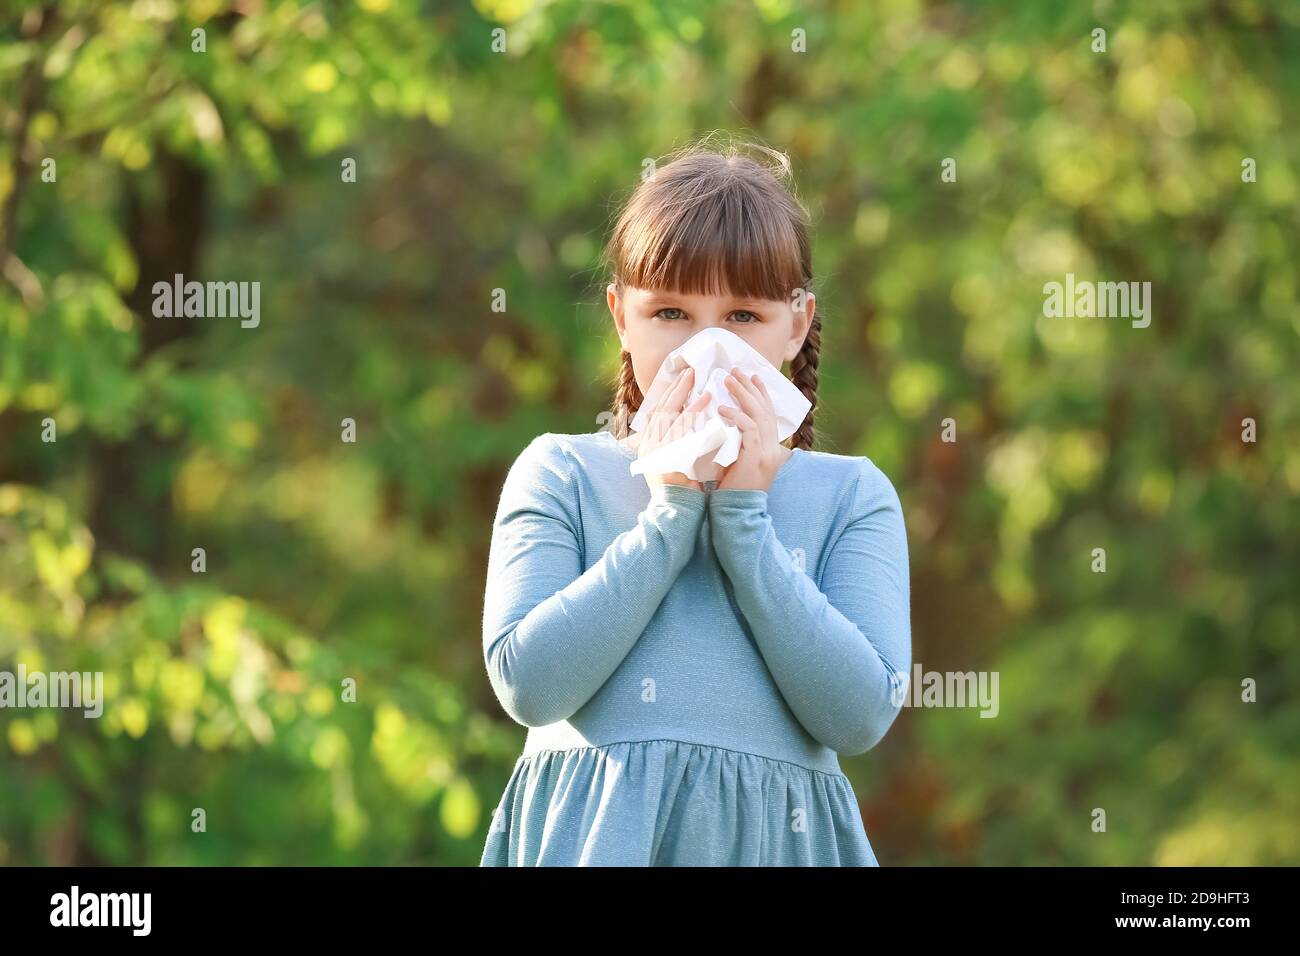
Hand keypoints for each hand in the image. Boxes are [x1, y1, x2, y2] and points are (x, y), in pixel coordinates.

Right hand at [638, 366, 711, 492]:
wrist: (676, 511)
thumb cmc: (681, 486)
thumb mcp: (676, 459)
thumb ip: (679, 440)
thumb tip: (689, 419)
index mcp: (648, 444)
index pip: (659, 412)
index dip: (671, 393)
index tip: (684, 376)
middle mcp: (648, 445)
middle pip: (662, 409)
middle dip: (677, 388)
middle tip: (691, 371)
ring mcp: (656, 451)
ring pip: (671, 417)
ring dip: (687, 398)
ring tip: (702, 384)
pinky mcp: (667, 456)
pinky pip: (681, 429)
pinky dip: (693, 414)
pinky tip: (705, 403)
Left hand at [716, 369, 783, 492]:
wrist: (736, 515)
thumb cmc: (732, 491)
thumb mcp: (738, 463)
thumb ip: (738, 444)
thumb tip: (724, 424)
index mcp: (771, 449)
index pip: (769, 414)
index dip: (762, 394)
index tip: (753, 376)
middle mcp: (773, 449)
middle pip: (765, 409)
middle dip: (751, 387)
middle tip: (737, 370)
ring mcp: (766, 453)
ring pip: (758, 415)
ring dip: (743, 395)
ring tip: (728, 380)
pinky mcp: (755, 458)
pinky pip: (749, 430)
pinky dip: (736, 416)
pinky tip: (722, 408)